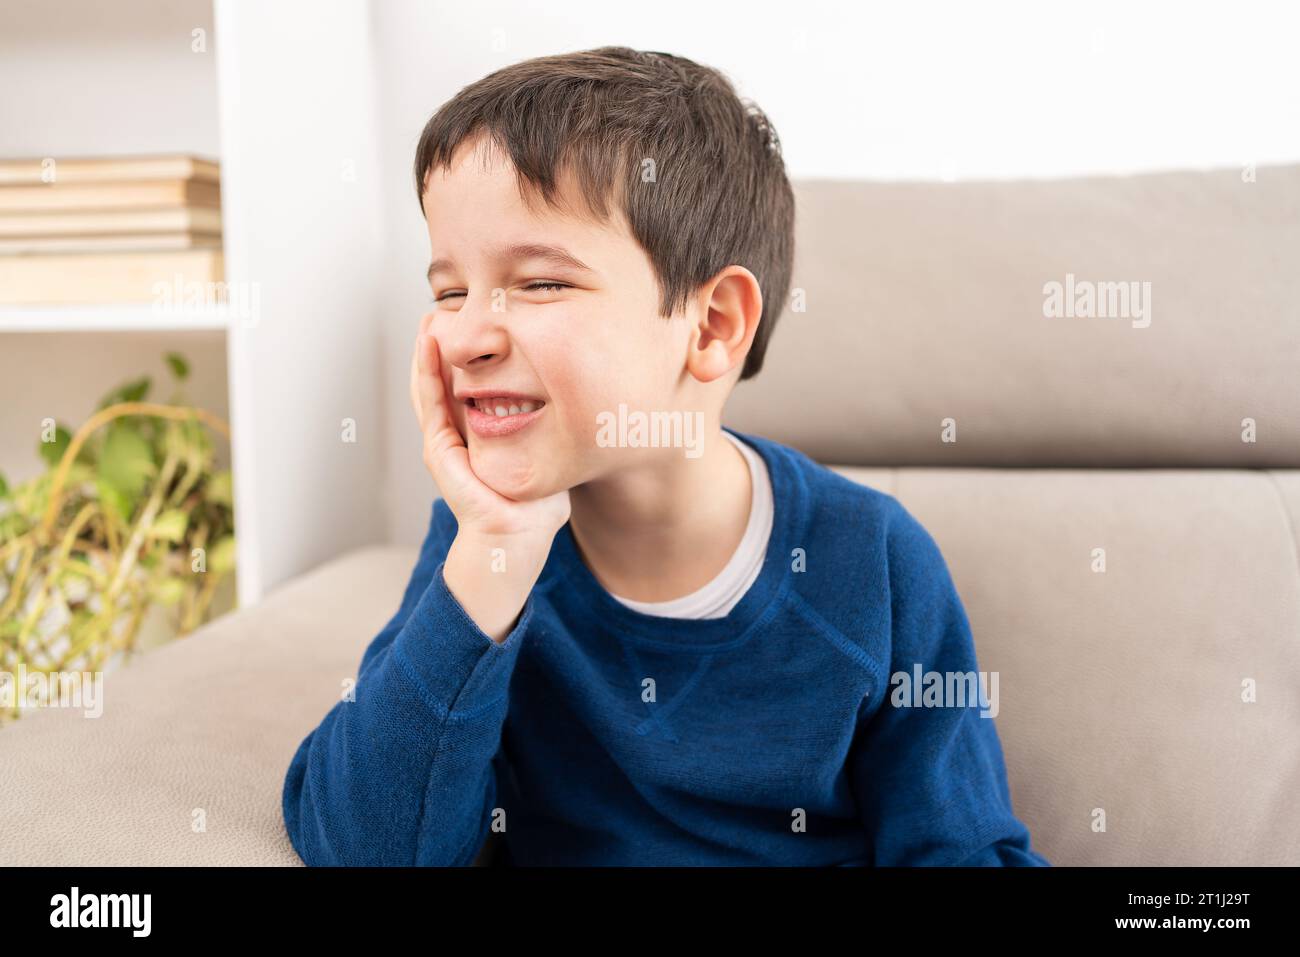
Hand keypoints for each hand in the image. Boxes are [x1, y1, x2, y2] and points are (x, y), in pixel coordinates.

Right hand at [409, 315, 569, 640]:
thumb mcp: (547, 457)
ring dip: (426, 353)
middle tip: (443, 307)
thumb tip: (590, 407)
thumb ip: (556, 434)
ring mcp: (444, 445)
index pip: (465, 384)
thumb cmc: (534, 508)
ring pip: (429, 387)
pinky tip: (428, 350)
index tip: (473, 321)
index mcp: (476, 435)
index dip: (464, 353)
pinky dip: (427, 376)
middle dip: (440, 344)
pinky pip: (432, 406)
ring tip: (430, 318)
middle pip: (441, 380)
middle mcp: (455, 436)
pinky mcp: (441, 453)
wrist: (516, 542)